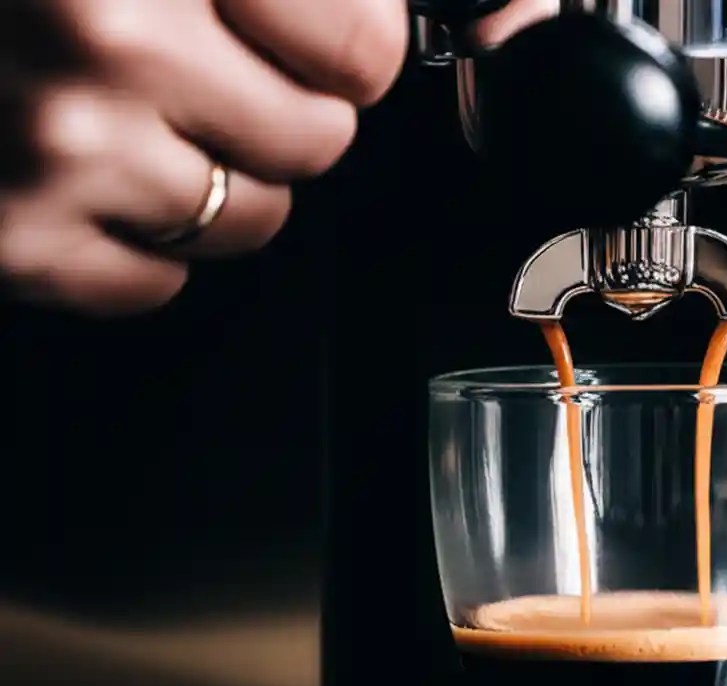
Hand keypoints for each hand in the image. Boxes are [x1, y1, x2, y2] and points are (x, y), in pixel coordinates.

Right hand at [0, 0, 406, 315]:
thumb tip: (364, 33)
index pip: (360, 50)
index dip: (349, 51)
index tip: (328, 46)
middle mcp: (108, 41)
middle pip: (316, 140)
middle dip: (288, 115)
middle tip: (225, 81)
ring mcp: (56, 151)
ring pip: (251, 220)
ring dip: (221, 183)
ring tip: (148, 125)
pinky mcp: (13, 241)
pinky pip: (159, 285)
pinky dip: (144, 246)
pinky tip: (96, 182)